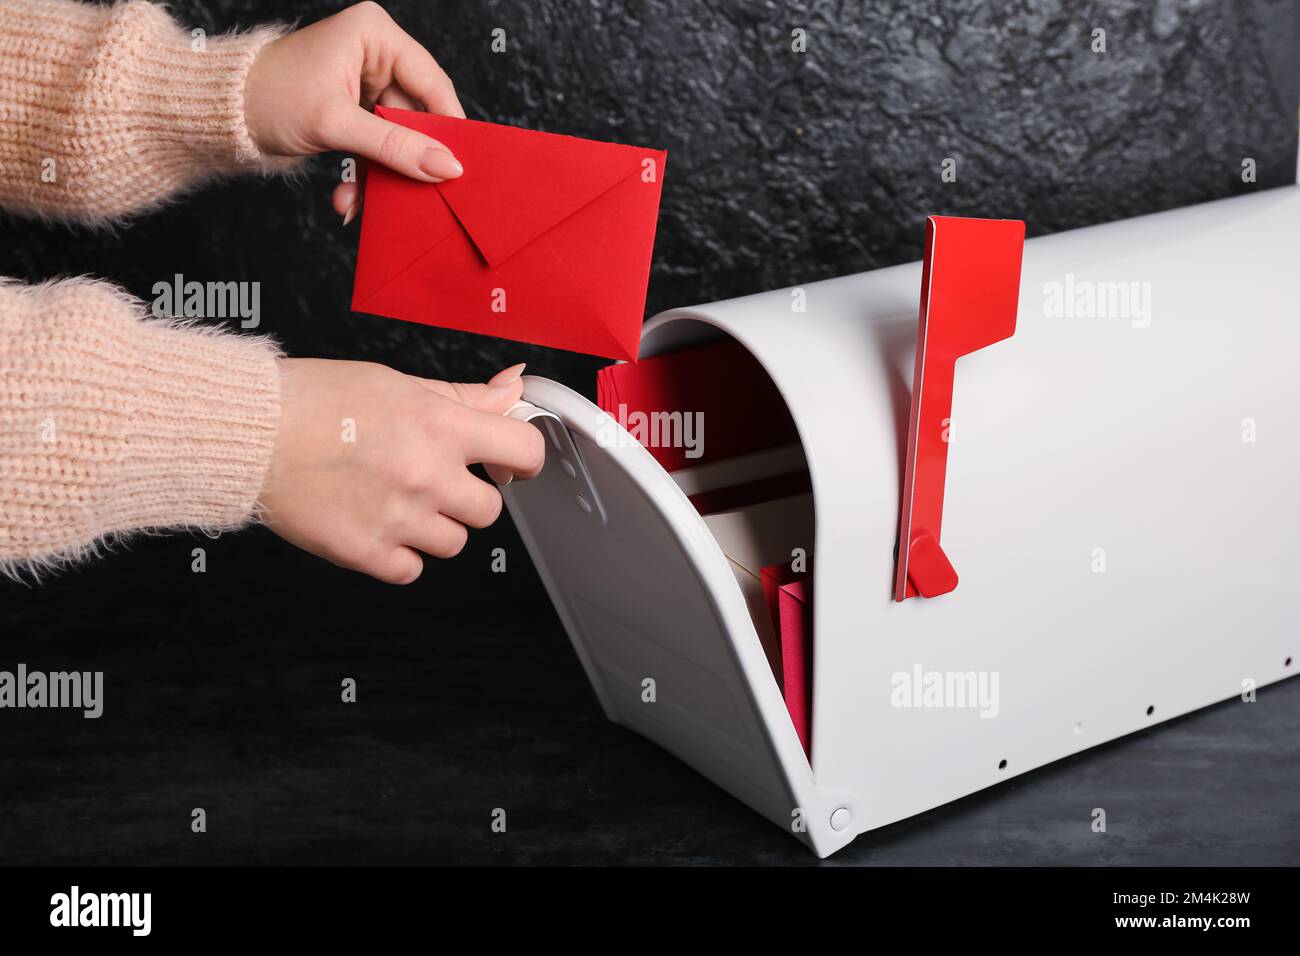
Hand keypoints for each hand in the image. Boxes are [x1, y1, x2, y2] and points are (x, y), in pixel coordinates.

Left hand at [244, 1, 465, 222]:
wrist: (219, 114)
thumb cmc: (268, 98)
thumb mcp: (336, 123)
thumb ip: (395, 146)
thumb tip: (446, 166)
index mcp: (375, 35)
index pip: (431, 82)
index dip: (447, 126)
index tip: (457, 166)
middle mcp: (374, 54)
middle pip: (415, 115)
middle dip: (406, 160)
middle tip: (414, 194)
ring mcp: (364, 83)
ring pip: (395, 137)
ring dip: (381, 175)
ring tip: (362, 202)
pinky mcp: (353, 110)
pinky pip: (376, 146)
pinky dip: (365, 175)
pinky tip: (348, 197)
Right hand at [259, 358, 543, 583]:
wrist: (249, 433)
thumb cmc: (315, 400)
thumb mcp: (398, 383)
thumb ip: (463, 396)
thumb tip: (513, 386)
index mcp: (440, 426)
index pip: (524, 450)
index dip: (522, 457)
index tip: (510, 462)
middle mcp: (427, 475)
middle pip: (488, 510)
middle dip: (466, 495)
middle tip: (431, 478)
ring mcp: (399, 518)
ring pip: (453, 543)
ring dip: (433, 526)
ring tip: (394, 498)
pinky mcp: (367, 552)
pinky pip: (412, 569)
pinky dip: (399, 554)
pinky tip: (376, 523)